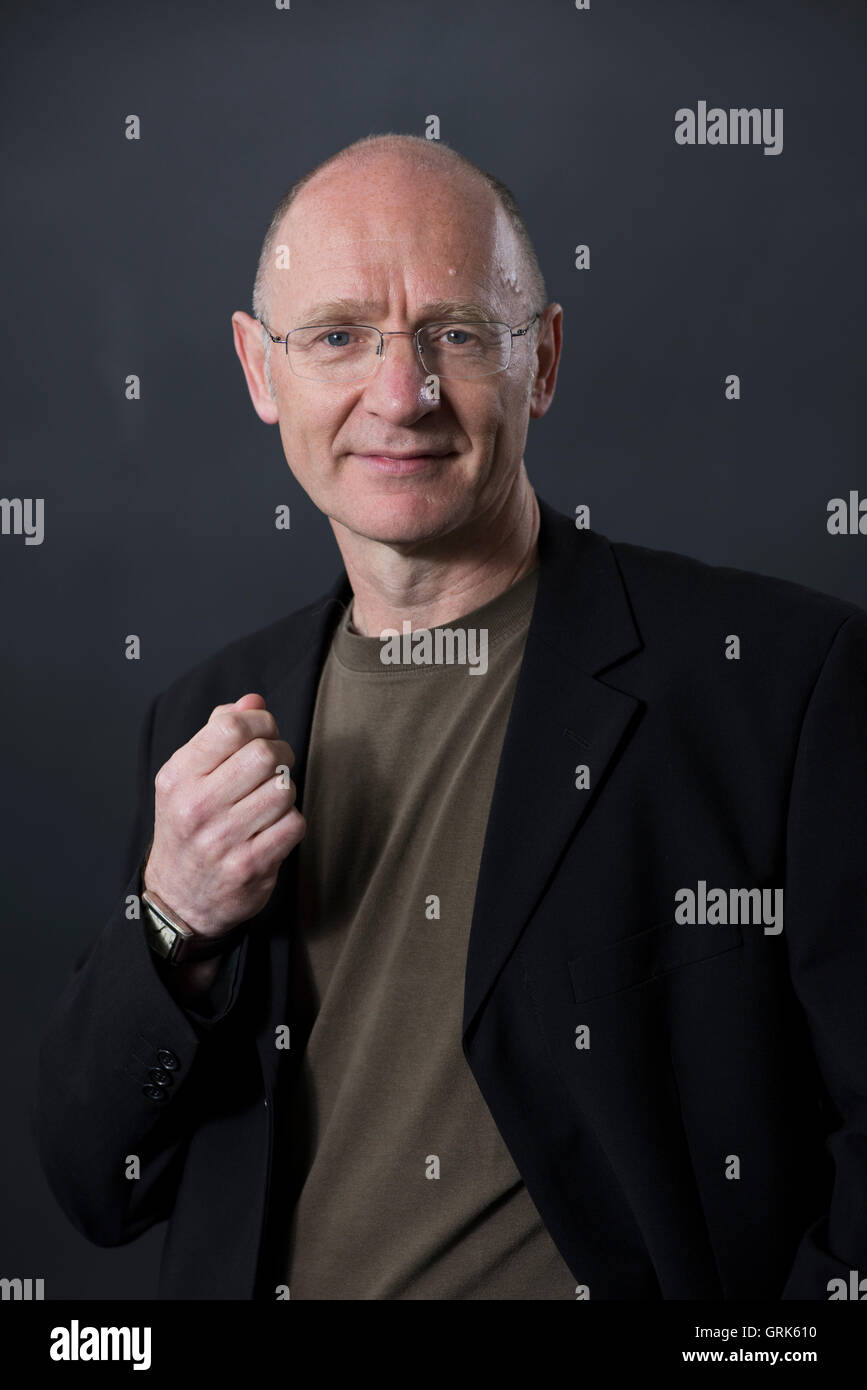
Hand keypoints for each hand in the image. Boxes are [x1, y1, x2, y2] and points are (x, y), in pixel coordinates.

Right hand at [143, 693, 305, 936]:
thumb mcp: (187, 777)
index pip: (230, 727)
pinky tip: (273, 828)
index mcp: (178, 777)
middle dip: (281, 754)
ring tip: (271, 800)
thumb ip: (218, 733)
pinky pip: (294, 825)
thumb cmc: (190, 826)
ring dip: (286, 791)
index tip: (265, 732)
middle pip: (264, 755)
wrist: (178, 898)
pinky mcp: (250, 867)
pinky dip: (291, 822)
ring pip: (284, 790)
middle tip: (276, 766)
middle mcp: (197, 807)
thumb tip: (253, 700)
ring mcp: (222, 840)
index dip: (261, 722)